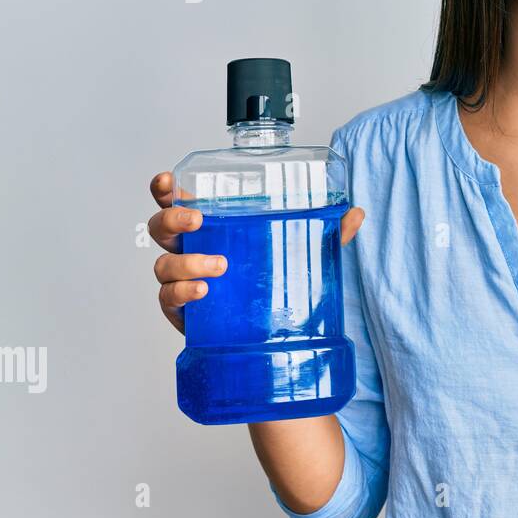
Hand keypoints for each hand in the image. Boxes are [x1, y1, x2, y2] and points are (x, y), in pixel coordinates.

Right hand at [148, 171, 365, 334]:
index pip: (178, 202)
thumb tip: (355, 214)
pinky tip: (202, 292)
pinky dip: (181, 294)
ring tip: (219, 267)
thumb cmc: (274, 282)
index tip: (168, 181)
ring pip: (163, 266)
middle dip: (173, 220)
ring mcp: (184, 282)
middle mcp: (191, 251)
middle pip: (161, 228)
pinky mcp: (184, 313)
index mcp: (212, 229)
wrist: (269, 336)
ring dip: (187, 262)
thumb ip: (327, 233)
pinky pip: (169, 300)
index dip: (166, 189)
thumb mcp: (303, 253)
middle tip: (198, 221)